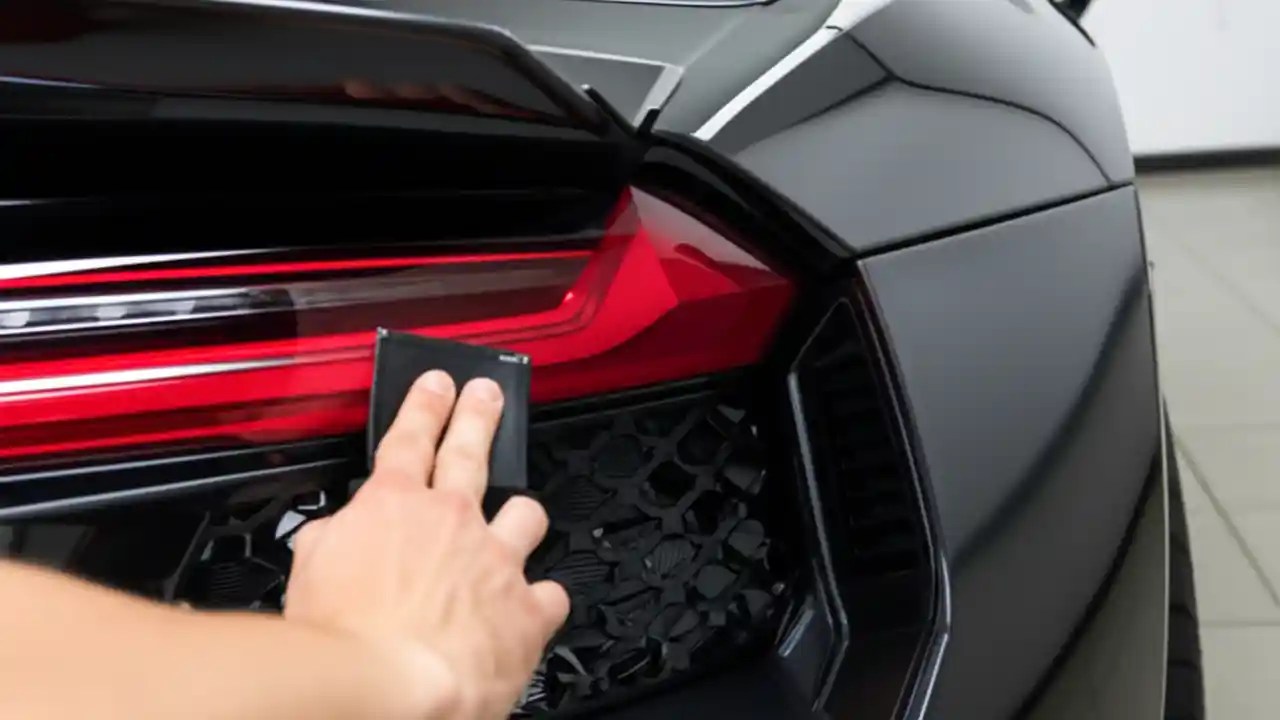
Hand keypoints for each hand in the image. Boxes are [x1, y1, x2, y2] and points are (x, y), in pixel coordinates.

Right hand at [283, 370, 568, 718]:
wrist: (391, 693)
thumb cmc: (341, 645)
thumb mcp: (309, 575)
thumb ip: (331, 541)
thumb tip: (334, 536)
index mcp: (392, 508)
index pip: (409, 438)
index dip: (425, 406)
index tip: (438, 384)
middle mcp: (451, 522)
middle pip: (471, 452)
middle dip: (479, 417)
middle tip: (487, 395)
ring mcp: (496, 561)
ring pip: (525, 514)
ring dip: (519, 516)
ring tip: (519, 516)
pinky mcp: (528, 609)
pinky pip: (550, 591)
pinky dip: (542, 598)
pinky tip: (536, 604)